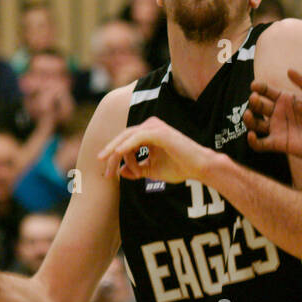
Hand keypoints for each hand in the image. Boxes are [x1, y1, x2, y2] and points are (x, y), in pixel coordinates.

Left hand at [97, 116, 213, 184]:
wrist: (199, 167)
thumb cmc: (179, 168)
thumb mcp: (152, 171)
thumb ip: (136, 170)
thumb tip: (120, 172)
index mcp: (148, 134)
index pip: (125, 143)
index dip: (115, 158)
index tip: (110, 175)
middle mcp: (150, 127)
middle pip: (123, 138)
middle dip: (110, 154)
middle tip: (103, 169)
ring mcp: (155, 127)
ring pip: (127, 136)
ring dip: (115, 150)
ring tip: (106, 162)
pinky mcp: (159, 132)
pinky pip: (137, 137)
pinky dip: (127, 145)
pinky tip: (118, 154)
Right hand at [244, 69, 301, 161]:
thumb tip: (289, 70)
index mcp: (286, 100)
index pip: (267, 91)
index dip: (259, 87)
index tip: (255, 86)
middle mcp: (279, 113)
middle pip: (258, 106)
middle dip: (253, 101)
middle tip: (254, 99)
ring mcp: (278, 129)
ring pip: (256, 124)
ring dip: (249, 119)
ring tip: (248, 114)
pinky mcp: (279, 144)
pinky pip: (261, 144)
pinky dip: (253, 142)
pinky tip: (252, 135)